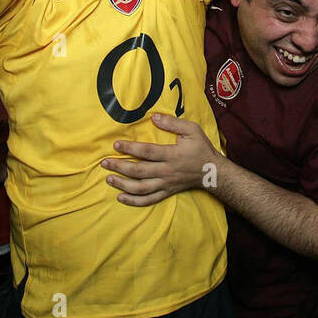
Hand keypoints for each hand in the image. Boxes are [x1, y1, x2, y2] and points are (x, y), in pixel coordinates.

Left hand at [101, 113, 218, 205]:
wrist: (212, 172)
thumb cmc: (201, 148)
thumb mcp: (192, 130)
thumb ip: (173, 123)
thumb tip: (154, 117)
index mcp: (172, 155)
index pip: (147, 152)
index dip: (130, 148)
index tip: (116, 144)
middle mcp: (167, 171)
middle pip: (139, 171)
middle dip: (120, 167)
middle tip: (104, 162)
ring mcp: (166, 184)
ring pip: (141, 188)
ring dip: (123, 184)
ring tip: (108, 179)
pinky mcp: (167, 192)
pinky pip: (149, 200)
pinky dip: (134, 201)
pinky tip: (120, 197)